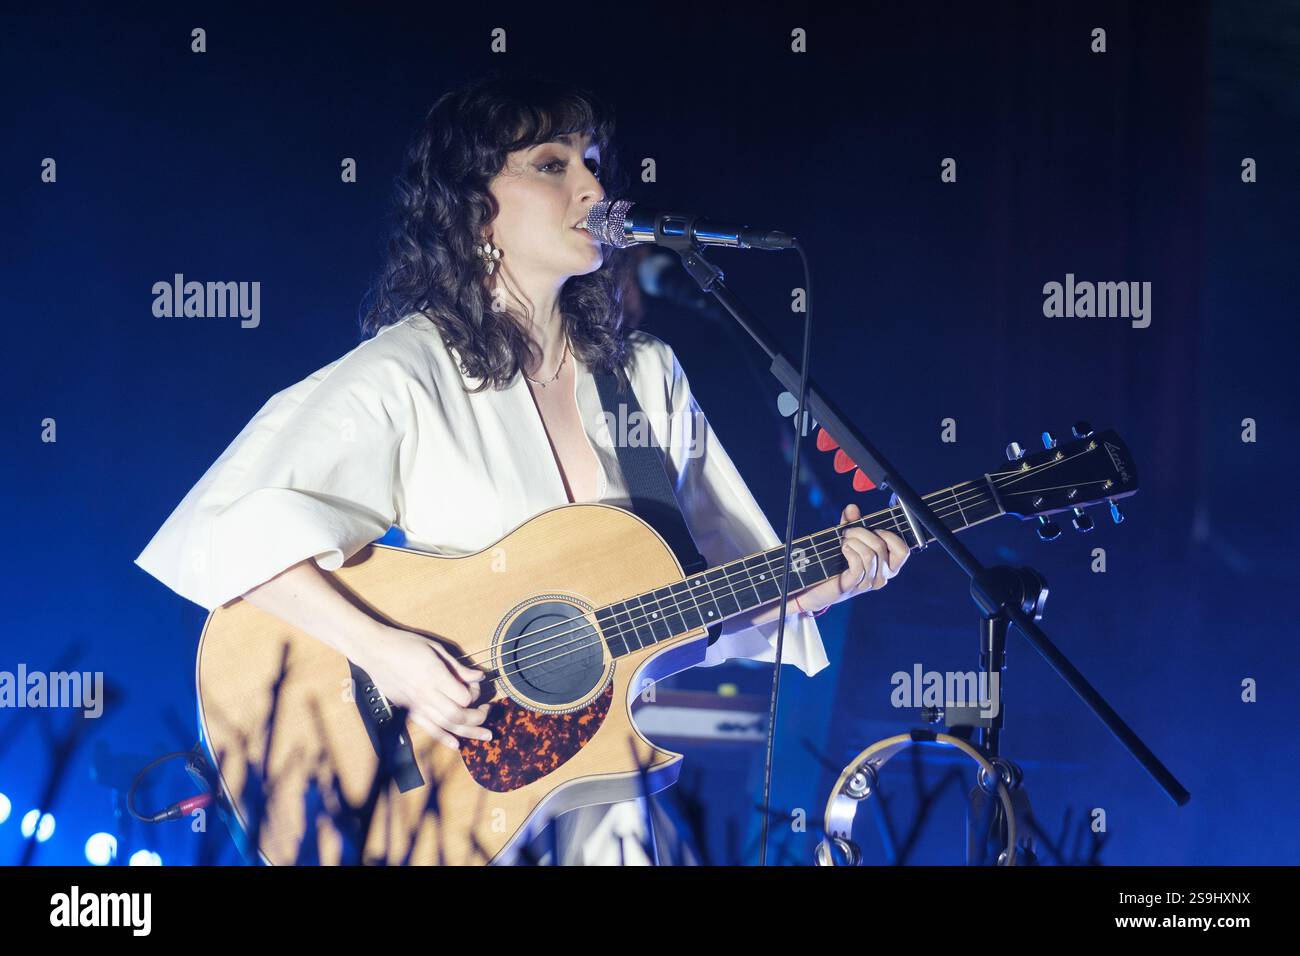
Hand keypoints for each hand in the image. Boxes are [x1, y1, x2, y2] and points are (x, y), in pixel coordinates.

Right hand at [355, 625, 491, 749]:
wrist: (375, 651)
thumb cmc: (405, 644)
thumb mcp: (435, 648)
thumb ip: (458, 666)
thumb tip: (478, 676)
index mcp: (434, 675)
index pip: (463, 696)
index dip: (474, 694)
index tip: (475, 685)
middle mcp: (425, 694)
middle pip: (457, 715)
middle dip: (477, 717)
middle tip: (487, 710)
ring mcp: (416, 704)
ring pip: (446, 726)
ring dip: (468, 732)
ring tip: (485, 734)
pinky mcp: (408, 710)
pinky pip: (428, 729)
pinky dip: (444, 738)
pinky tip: (457, 744)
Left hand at [793, 502, 909, 612]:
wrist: (819, 585)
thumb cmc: (838, 561)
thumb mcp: (849, 539)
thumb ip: (852, 523)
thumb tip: (852, 508)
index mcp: (888, 566)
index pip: (903, 550)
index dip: (889, 535)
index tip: (873, 529)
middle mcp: (882, 577)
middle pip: (881, 547)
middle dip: (862, 532)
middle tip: (848, 531)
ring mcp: (868, 583)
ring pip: (869, 555)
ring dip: (853, 541)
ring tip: (844, 541)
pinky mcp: (853, 586)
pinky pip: (858, 565)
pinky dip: (849, 551)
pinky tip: (843, 549)